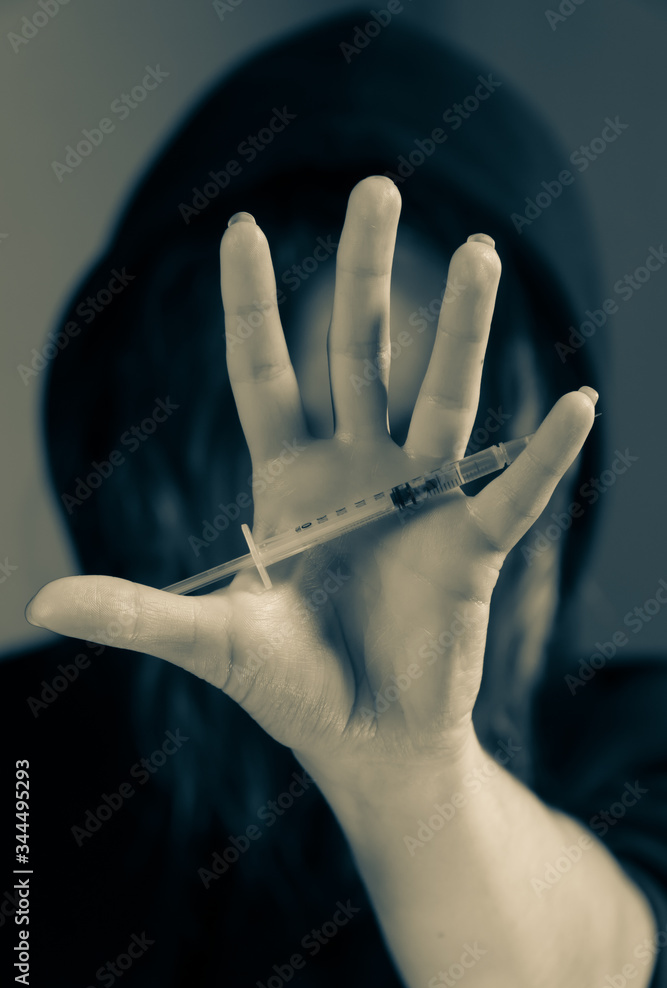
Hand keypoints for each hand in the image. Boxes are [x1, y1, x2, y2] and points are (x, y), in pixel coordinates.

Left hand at [26, 176, 595, 781]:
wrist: (366, 743)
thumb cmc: (291, 689)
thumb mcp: (213, 641)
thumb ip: (139, 615)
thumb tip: (42, 598)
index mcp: (290, 479)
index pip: (267, 373)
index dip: (253, 306)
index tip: (242, 227)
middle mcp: (357, 470)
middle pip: (359, 356)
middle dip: (366, 275)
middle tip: (378, 189)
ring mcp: (417, 499)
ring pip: (438, 398)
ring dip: (460, 330)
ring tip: (479, 251)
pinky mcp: (468, 547)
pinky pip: (511, 493)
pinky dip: (543, 456)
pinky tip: (577, 404)